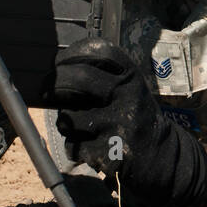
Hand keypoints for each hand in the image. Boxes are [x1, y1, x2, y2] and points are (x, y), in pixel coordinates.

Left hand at [46, 37, 206, 206]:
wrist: (161, 155)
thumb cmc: (134, 116)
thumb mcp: (128, 89)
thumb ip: (100, 77)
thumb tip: (53, 75)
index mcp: (132, 77)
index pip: (98, 51)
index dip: (71, 54)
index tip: (59, 63)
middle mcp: (128, 96)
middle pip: (77, 78)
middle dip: (53, 84)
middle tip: (46, 91)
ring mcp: (119, 125)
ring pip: (67, 117)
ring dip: (65, 122)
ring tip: (81, 126)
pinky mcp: (109, 153)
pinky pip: (72, 145)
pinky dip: (75, 147)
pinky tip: (91, 146)